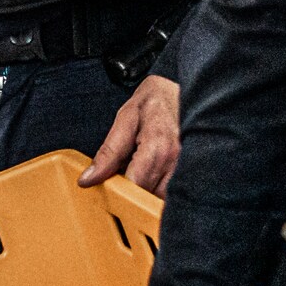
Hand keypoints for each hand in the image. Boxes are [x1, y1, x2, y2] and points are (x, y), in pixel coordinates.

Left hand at [80, 75, 180, 194]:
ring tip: (144, 167)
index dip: (119, 190)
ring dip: (150, 189)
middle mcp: (178, 162)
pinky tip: (157, 172)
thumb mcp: (125, 120)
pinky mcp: (198, 170)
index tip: (111, 183)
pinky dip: (164, 187)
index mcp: (157, 149)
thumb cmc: (156, 101)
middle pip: (149, 197)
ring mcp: (191, 168)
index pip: (134, 188)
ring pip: (164, 198)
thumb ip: (108, 153)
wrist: (185, 87)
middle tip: (128, 170)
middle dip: (135, 190)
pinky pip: (177, 191)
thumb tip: (88, 179)